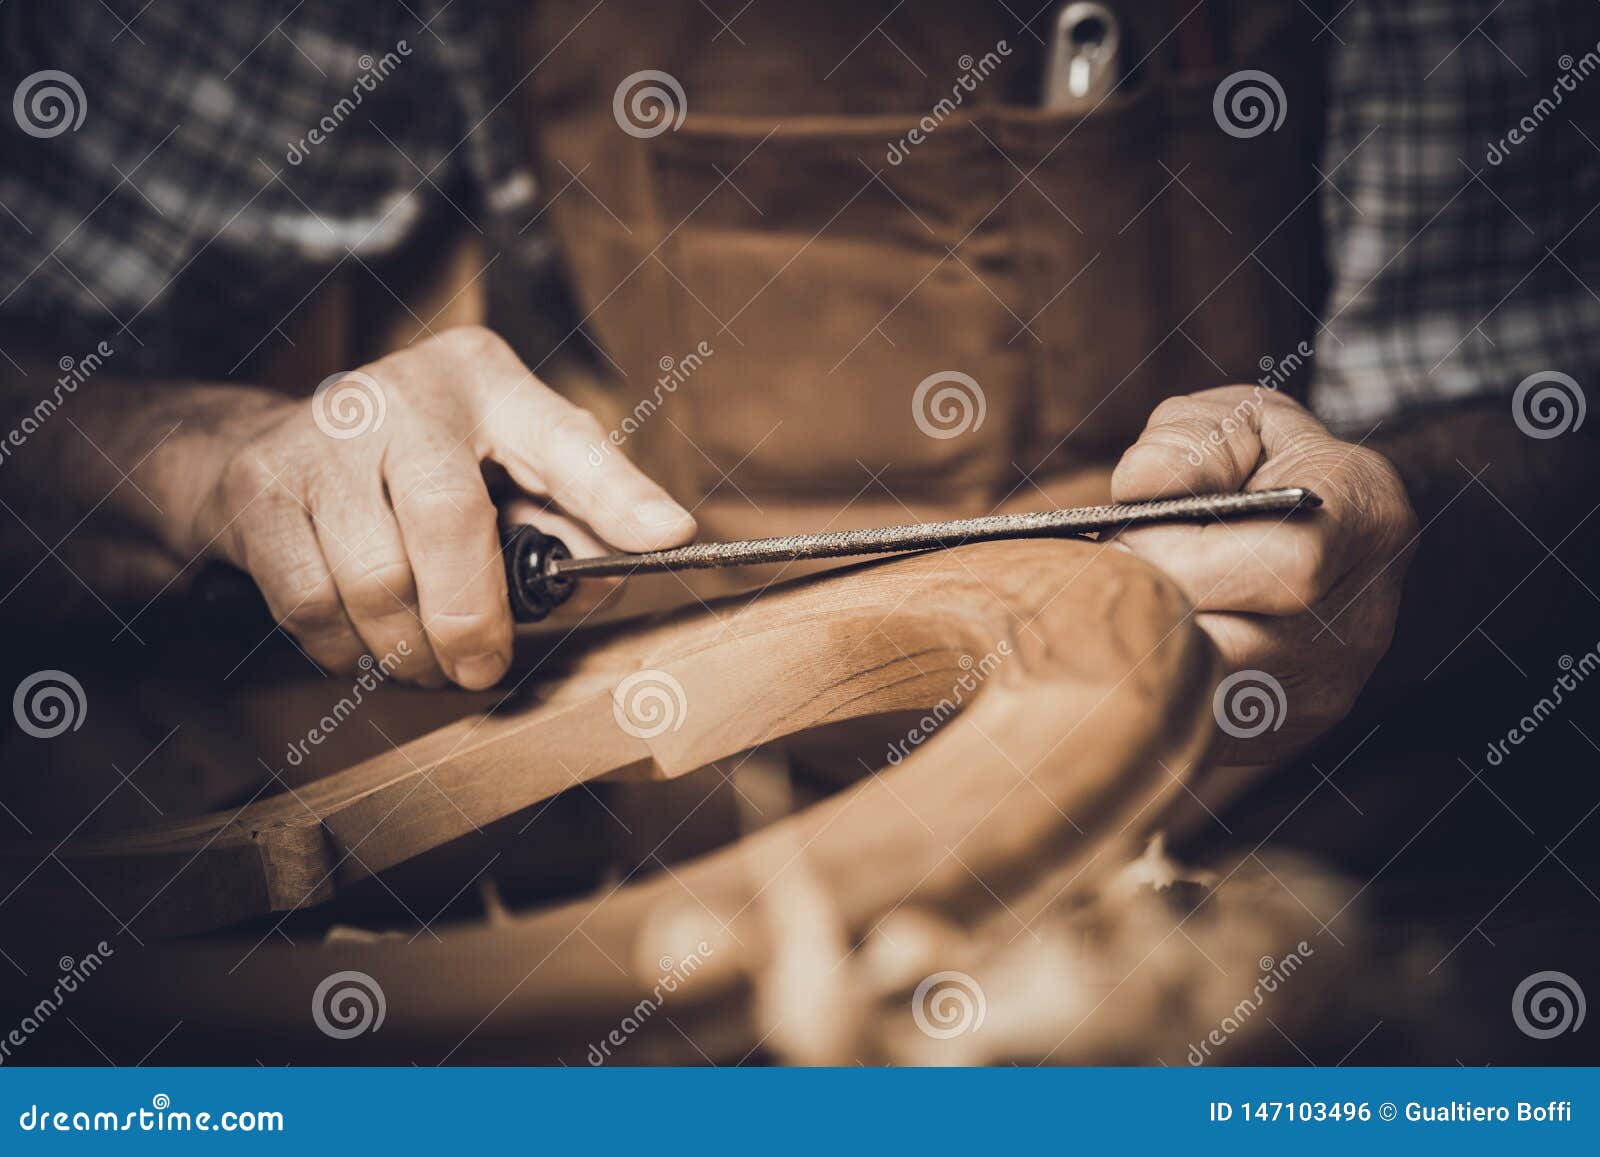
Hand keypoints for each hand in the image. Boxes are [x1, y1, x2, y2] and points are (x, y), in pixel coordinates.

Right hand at [185, 326, 695, 688]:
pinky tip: (361, 640)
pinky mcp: (260, 489)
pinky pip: (312, 604)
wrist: (259, 453)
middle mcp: (405, 395)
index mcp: (488, 384)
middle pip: (451, 521)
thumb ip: (568, 522)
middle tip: (481, 666)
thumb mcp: (500, 469)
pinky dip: (345, 648)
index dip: (617, 494)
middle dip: (472, 618)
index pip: (565, 440)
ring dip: (407, 648)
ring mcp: (322, 436)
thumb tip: (605, 583)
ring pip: (377, 579)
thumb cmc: (411, 473)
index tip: (670, 537)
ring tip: (420, 656)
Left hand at [1109, 386, 1417, 766]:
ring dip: (1142, 649)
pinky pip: (1198, 724)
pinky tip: (1137, 642)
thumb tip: (1142, 487)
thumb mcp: (1236, 420)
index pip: (1285, 566)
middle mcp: (1361, 621)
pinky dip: (1153, 684)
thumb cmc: (1265, 465)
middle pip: (1237, 643)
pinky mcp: (1282, 731)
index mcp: (1366, 523)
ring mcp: (1326, 688)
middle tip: (1104, 576)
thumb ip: (1190, 440)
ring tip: (1118, 605)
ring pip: (1206, 694)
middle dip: (1148, 607)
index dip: (1186, 552)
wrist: (1317, 524)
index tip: (1129, 532)